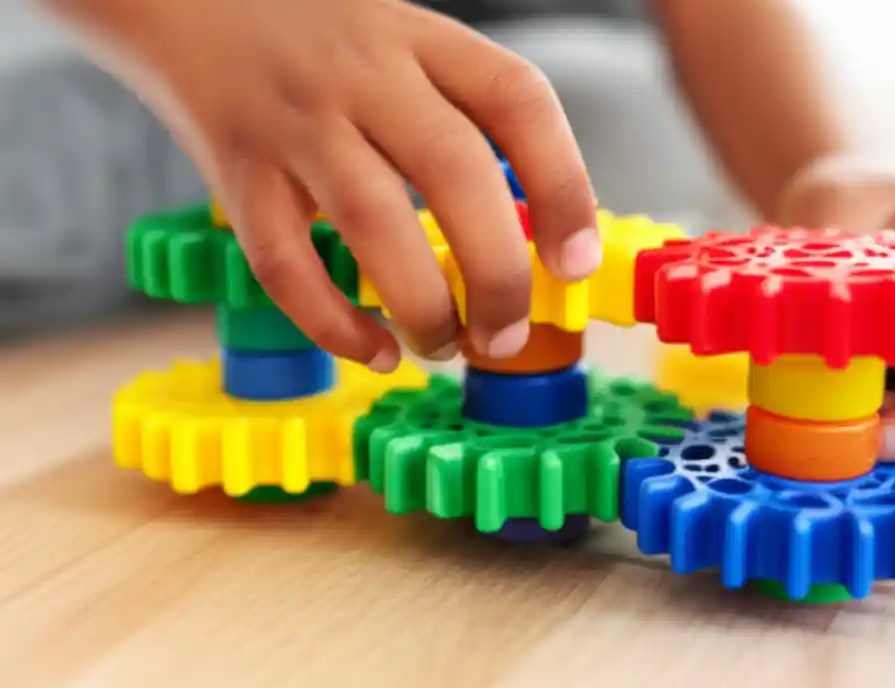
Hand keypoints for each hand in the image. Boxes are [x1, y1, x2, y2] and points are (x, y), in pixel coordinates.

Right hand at [53, 0, 599, 368]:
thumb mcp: (406, 47)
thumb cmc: (322, 42)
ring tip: (445, 347)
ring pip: (372, 220)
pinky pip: (283, 262)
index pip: (518, 101)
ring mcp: (296, 121)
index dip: (564, 188)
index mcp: (424, 42)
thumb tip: (540, 239)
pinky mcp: (235, 171)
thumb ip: (464, 120)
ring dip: (422, 305)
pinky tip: (373, 352)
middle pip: (454, 170)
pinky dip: (333, 322)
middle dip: (497, 273)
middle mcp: (364, 74)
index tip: (575, 265)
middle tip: (507, 336)